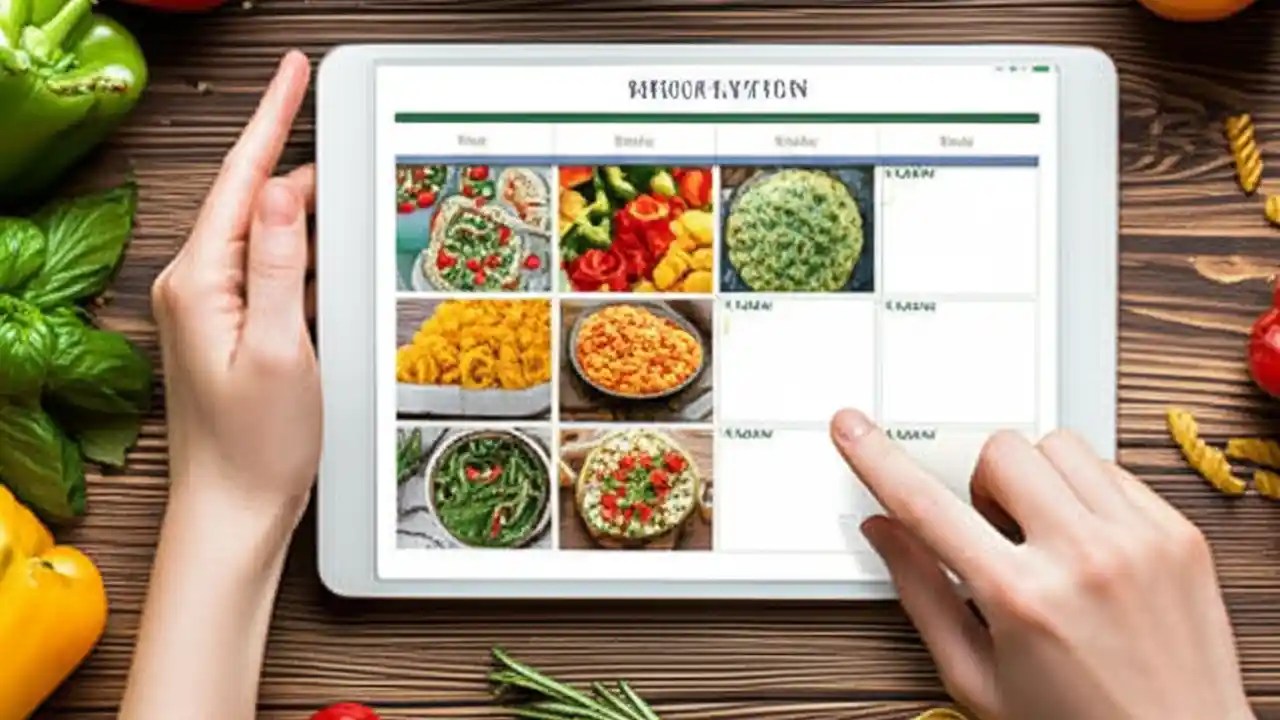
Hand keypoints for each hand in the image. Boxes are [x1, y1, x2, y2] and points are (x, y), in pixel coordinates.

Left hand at [151, 50, 318, 523]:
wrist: (234, 511)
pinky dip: (303, 252)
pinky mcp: (228, 327)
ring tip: (349, 186)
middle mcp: (195, 286)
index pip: (243, 179)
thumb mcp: (282, 347)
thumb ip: (282, 263)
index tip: (291, 73)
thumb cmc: (256, 446)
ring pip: (264, 233)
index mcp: (200, 282)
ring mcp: (209, 306)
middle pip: (251, 198)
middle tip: (344, 127)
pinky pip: (269, 269)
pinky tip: (331, 251)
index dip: (271, 117)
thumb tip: (289, 190)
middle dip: (296, 155)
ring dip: (305, 208)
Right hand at [830, 409, 1252, 719]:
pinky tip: (1088, 540)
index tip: (852, 428)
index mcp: (1022, 600)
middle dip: (983, 483)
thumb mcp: (977, 678)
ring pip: (1060, 445)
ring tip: (1047, 534)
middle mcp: (1085, 559)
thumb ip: (923, 595)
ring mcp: (1139, 541)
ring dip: (1038, 478)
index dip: (878, 460)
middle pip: (1002, 452)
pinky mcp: (1179, 534)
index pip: (928, 507)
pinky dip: (1088, 491)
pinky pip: (1114, 467)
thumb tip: (884, 532)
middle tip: (996, 531)